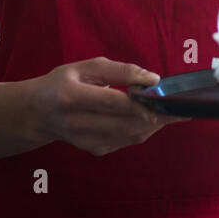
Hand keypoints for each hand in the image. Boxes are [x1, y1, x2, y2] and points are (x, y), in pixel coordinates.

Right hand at [30, 57, 188, 156]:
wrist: (38, 114)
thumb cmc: (62, 83)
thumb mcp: (84, 67)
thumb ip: (118, 71)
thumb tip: (151, 78)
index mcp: (70, 96)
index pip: (110, 102)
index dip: (138, 101)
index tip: (161, 93)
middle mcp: (76, 123)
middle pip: (125, 122)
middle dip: (157, 114)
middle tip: (180, 105)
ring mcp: (85, 141)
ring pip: (130, 134)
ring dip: (155, 122)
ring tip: (173, 110)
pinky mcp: (95, 149)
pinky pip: (128, 140)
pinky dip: (145, 128)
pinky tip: (154, 117)